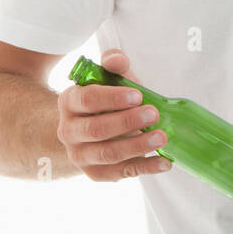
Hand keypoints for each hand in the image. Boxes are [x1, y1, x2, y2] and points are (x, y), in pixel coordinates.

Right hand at [56, 47, 172, 180]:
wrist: (89, 131)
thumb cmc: (104, 100)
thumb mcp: (108, 79)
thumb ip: (113, 65)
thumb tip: (118, 59)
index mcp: (69, 102)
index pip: (86, 99)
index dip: (112, 98)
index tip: (138, 95)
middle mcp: (68, 131)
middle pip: (96, 129)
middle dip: (127, 122)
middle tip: (153, 114)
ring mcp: (80, 155)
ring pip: (107, 154)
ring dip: (137, 146)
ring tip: (161, 137)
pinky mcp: (95, 173)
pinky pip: (120, 173)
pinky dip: (145, 168)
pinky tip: (164, 162)